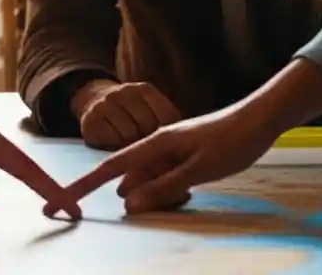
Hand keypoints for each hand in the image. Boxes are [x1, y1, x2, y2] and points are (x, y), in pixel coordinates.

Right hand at [48, 59, 321, 215]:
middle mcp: (158, 145)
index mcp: (155, 143)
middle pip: (134, 181)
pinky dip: (175, 189)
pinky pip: (169, 179)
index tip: (59, 203)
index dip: (83, 187)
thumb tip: (127, 204)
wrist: (262, 117)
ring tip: (196, 185)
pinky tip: (194, 185)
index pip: (110, 168)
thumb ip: (163, 187)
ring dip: (165, 195)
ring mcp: (171, 151)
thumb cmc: (232, 140)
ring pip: (153, 183)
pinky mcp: (184, 156)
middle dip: (146, 197)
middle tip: (186, 188)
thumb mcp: (198, 169)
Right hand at [71, 80, 181, 150]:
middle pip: (148, 127)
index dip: (170, 134)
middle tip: (150, 149)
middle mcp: (124, 92)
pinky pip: (111, 142)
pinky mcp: (90, 121)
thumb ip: (166, 121)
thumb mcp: (149, 107)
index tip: (169, 144)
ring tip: (132, 146)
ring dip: (132, 146)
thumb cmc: (130, 111)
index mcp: (144, 89)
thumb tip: (179, 145)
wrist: (93, 97)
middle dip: (150, 141)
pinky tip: (116, 145)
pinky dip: (116, 148)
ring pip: (129, 137)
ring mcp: (105, 105)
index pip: (166, 115)